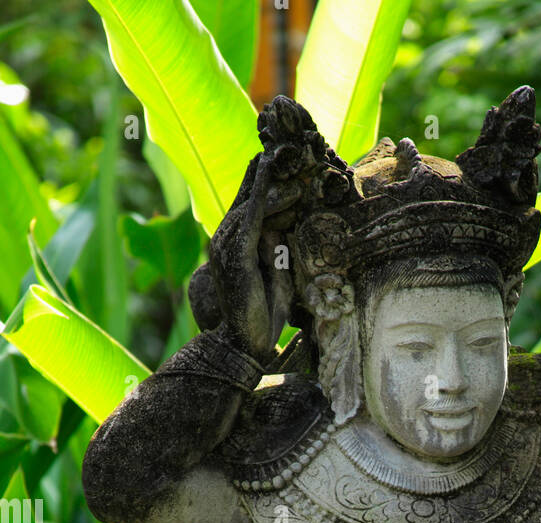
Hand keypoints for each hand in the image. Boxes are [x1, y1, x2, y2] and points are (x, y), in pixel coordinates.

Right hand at [208, 155, 298, 363]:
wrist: (244, 344)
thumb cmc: (263, 314)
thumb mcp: (277, 272)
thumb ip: (278, 246)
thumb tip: (286, 223)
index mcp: (238, 239)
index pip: (253, 197)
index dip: (271, 175)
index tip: (294, 153)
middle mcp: (227, 235)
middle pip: (250, 191)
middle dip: (271, 167)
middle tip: (292, 141)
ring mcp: (227, 243)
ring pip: (252, 200)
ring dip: (273, 177)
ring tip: (292, 155)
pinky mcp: (235, 254)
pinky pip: (250, 217)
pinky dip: (263, 195)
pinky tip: (273, 173)